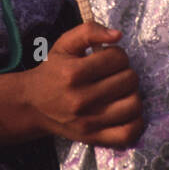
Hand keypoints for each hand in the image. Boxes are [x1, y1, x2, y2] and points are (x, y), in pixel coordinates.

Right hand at [24, 23, 144, 147]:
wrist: (33, 105)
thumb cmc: (52, 72)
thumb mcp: (64, 44)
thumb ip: (89, 31)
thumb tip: (118, 35)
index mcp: (73, 73)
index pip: (118, 58)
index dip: (117, 54)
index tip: (107, 59)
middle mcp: (81, 99)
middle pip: (129, 80)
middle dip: (125, 72)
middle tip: (113, 75)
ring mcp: (89, 122)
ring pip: (133, 105)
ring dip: (132, 94)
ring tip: (120, 92)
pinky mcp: (94, 138)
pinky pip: (128, 133)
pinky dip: (135, 121)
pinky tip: (125, 111)